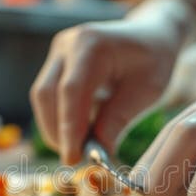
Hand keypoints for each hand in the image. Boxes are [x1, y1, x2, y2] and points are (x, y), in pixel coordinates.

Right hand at [30, 0, 195, 163]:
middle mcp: (68, 44)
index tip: (73, 158)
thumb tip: (96, 154)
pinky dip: (59, 118)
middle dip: (57, 131)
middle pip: (47, 93)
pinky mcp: (57, 63)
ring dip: (55, 127)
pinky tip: (77, 135)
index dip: (69, 127)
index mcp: (92, 44)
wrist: (151, 35)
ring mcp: (59, 52)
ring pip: (42, 96)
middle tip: (75, 160)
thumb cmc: (154, 61)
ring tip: (77, 150)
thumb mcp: (146, 92)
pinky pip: (48, 95)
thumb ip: (118, 120)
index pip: (71, 91)